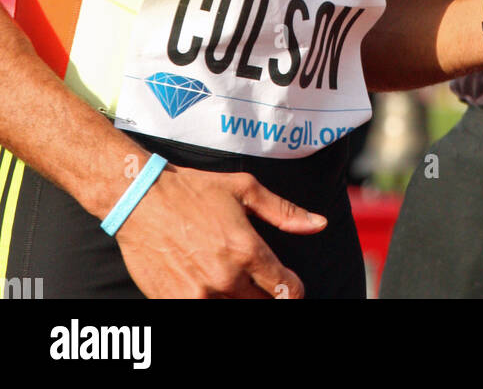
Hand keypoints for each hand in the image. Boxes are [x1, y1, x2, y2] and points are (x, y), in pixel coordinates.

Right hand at [116, 165, 326, 298]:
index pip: (288, 290)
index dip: (293, 289)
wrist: (141, 200)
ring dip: (239, 300)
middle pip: (263, 306)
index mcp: (247, 250)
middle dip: (266, 296)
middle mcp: (226, 278)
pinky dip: (212, 303)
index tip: (288, 283)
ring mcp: (199, 296)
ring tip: (232, 282)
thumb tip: (319, 224)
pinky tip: (208, 287)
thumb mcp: (244, 189)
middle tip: (258, 280)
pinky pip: (203, 315)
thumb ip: (284, 211)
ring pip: (234, 313)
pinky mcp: (174, 304)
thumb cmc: (194, 190)